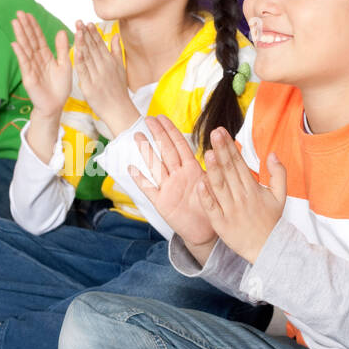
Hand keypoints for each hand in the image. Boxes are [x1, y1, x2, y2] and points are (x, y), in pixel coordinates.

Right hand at [11, 11, 72, 117]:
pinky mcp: (28, 77)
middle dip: (24, 26)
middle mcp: (37, 60)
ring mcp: (31, 67)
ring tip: (15, 22)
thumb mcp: (65, 64)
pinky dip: (20, 53)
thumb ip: (62, 48)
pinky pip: (24, 63)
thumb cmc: (60, 87)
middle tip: (18, 13)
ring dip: (20, 35)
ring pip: (25, 48)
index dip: (34, 26)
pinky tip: (15, 43)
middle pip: (30, 40)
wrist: (55, 105)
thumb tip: (61, 31)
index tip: (29, 14)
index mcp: (46, 56)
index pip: (39, 38)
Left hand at [73, 21, 134, 136]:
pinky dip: (80, 60)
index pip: (100, 44)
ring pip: (88, 56)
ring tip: (76, 30)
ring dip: (82, 42)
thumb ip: (117, 50)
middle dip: (85, 34)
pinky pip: (84, 71)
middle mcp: (104, 66)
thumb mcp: (121, 68)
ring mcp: (97, 75)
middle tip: (78, 21)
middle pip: (93, 48)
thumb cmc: (118, 90)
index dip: (93, 33)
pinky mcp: (90, 85)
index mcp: (110, 61)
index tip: (87, 22)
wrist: (119, 110)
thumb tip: (116, 35)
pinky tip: (76, 50)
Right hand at [127, 115, 215, 250]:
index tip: (161, 116)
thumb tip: (216, 151)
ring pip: (156, 166)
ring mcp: (168, 188)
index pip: (179, 145)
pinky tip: (132, 169)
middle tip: (148, 119)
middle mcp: (178, 176)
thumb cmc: (211, 207)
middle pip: (166, 150)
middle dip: (158, 134)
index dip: (171, 130)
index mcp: (191, 169)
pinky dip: (141, 179)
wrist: (206, 231)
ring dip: (147, 151)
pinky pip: (150, 189)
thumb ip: (212, 170)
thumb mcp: (214, 185)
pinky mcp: (162, 203)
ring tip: (137, 137)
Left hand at [198, 127, 285, 263]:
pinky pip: (213, 208)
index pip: (239, 163)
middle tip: (214, 133)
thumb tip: (272, 154)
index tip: (221, 131)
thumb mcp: (280, 195)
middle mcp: (241, 197)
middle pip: (229, 170)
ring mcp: (230, 210)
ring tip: (208, 153)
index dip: (229, 146)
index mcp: (253, 188)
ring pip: (220, 187)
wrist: (268, 248)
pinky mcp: (222, 224)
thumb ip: (279, 173)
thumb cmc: (271, 221)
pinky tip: (201, 183)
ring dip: (214, 170)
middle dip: (222, 150)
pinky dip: (207, 197)